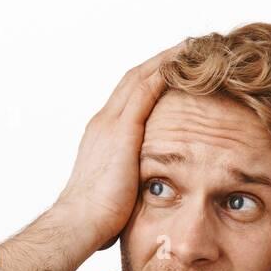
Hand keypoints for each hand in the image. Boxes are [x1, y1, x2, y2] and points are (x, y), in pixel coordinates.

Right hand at [55, 41, 185, 253]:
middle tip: (186, 48)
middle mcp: (103, 123)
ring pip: (140, 77)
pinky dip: (164, 71)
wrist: (79, 223)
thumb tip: (142, 200)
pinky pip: (146, 88)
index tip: (170, 71)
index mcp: (101, 137)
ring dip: (166, 59)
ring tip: (191, 46)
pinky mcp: (122, 130)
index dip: (149, 81)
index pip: (127, 99)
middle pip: (133, 79)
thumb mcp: (117, 195)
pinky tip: (185, 61)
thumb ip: (130, 186)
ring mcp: (110, 124)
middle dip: (159, 61)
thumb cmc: (95, 222)